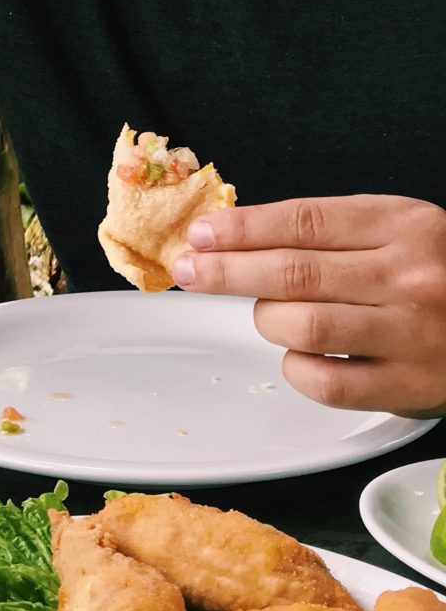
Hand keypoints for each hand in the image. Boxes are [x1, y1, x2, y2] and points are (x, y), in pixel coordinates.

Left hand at [171, 195, 445, 416]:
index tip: (202, 235)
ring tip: (262, 314)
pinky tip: (296, 356)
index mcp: (404, 226)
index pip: (303, 222)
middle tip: (190, 271)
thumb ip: (334, 231)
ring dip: (266, 319)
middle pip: (294, 272)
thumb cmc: (443, 273)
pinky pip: (328, 382)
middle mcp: (408, 278)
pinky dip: (297, 368)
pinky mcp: (410, 387)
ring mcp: (412, 335)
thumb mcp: (403, 230)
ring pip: (304, 326)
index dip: (242, 229)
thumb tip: (239, 236)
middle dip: (227, 271)